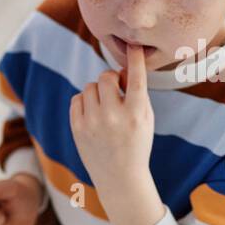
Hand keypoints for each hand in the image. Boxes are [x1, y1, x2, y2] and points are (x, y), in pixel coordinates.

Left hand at [69, 43, 154, 196]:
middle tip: (116, 89)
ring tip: (104, 106)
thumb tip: (121, 69)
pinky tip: (93, 113)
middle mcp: (114, 116)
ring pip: (89, 86)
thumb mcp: (147, 119)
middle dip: (110, 79)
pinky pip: (77, 99)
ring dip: (97, 91)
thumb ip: (137, 93)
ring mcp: (93, 122)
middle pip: (105, 76)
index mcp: (137, 113)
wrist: (120, 177)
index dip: (135, 58)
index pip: (136, 77)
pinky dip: (84, 102)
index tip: (134, 47)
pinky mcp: (77, 128)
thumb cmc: (137, 143)